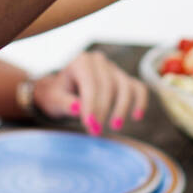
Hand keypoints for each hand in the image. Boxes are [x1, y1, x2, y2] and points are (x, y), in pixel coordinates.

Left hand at [32, 49, 147, 134]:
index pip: (90, 84)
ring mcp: (113, 68)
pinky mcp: (123, 78)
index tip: (91, 126)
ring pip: (125, 86)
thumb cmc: (56, 96)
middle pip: (108, 85)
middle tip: (96, 132)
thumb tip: (77, 108)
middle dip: (103, 110)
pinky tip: (136, 117)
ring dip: (122, 108)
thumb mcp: (53, 100)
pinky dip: (140, 101)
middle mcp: (98, 61)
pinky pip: (137, 87)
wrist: (61, 91)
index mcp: (80, 62)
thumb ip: (64, 103)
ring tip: (115, 127)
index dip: (92, 105)